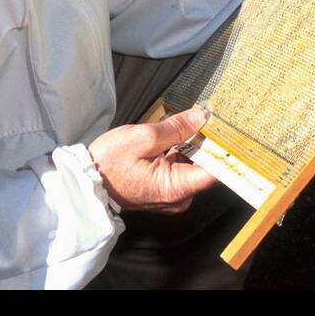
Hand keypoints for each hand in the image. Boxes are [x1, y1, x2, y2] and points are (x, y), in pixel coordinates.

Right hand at [87, 107, 215, 213]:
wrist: (86, 182)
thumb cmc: (108, 163)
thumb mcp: (142, 137)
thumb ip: (175, 128)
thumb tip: (200, 118)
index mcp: (176, 188)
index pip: (215, 173)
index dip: (224, 150)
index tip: (228, 131)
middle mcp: (178, 197)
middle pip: (206, 167)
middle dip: (207, 142)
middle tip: (208, 118)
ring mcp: (171, 196)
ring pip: (193, 166)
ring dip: (193, 146)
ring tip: (191, 124)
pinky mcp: (164, 190)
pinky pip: (181, 169)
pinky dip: (181, 153)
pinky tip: (178, 136)